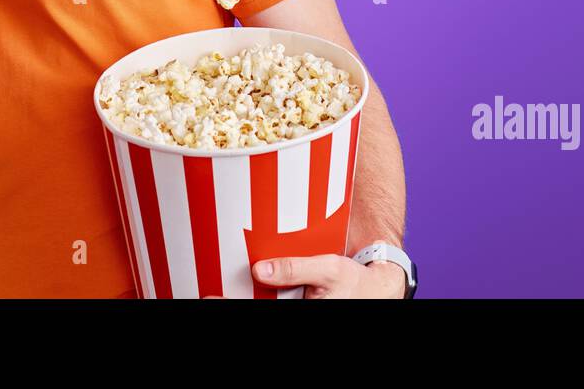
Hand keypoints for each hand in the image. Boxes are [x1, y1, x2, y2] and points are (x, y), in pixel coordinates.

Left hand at [199, 242, 406, 298]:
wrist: (377, 291)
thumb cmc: (354, 281)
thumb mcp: (327, 269)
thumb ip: (295, 268)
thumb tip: (260, 268)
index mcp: (303, 314)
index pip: (258, 310)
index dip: (231, 304)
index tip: (208, 295)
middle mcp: (297, 316)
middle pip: (257, 307)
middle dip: (234, 299)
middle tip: (206, 292)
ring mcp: (297, 312)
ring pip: (263, 305)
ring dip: (245, 296)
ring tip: (219, 289)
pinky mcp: (297, 307)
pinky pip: (273, 302)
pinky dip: (259, 295)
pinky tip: (246, 287)